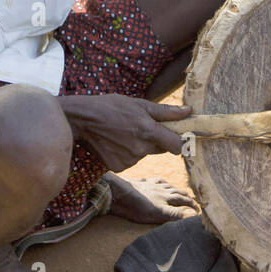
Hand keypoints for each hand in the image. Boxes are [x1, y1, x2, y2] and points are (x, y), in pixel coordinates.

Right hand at [58, 95, 190, 171]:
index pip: (177, 146)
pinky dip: (126, 153)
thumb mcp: (139, 104)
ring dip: (139, 146)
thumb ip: (165, 112)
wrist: (82, 120)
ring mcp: (130, 160)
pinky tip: (116, 143)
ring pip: (144, 154)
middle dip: (156, 140)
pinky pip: (131, 161)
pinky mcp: (119, 167)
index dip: (179, 142)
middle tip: (141, 128)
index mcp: (149, 131)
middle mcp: (141, 149)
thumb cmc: (111, 107)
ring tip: (123, 133)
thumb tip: (188, 112)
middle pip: (161, 149)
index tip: (178, 137)